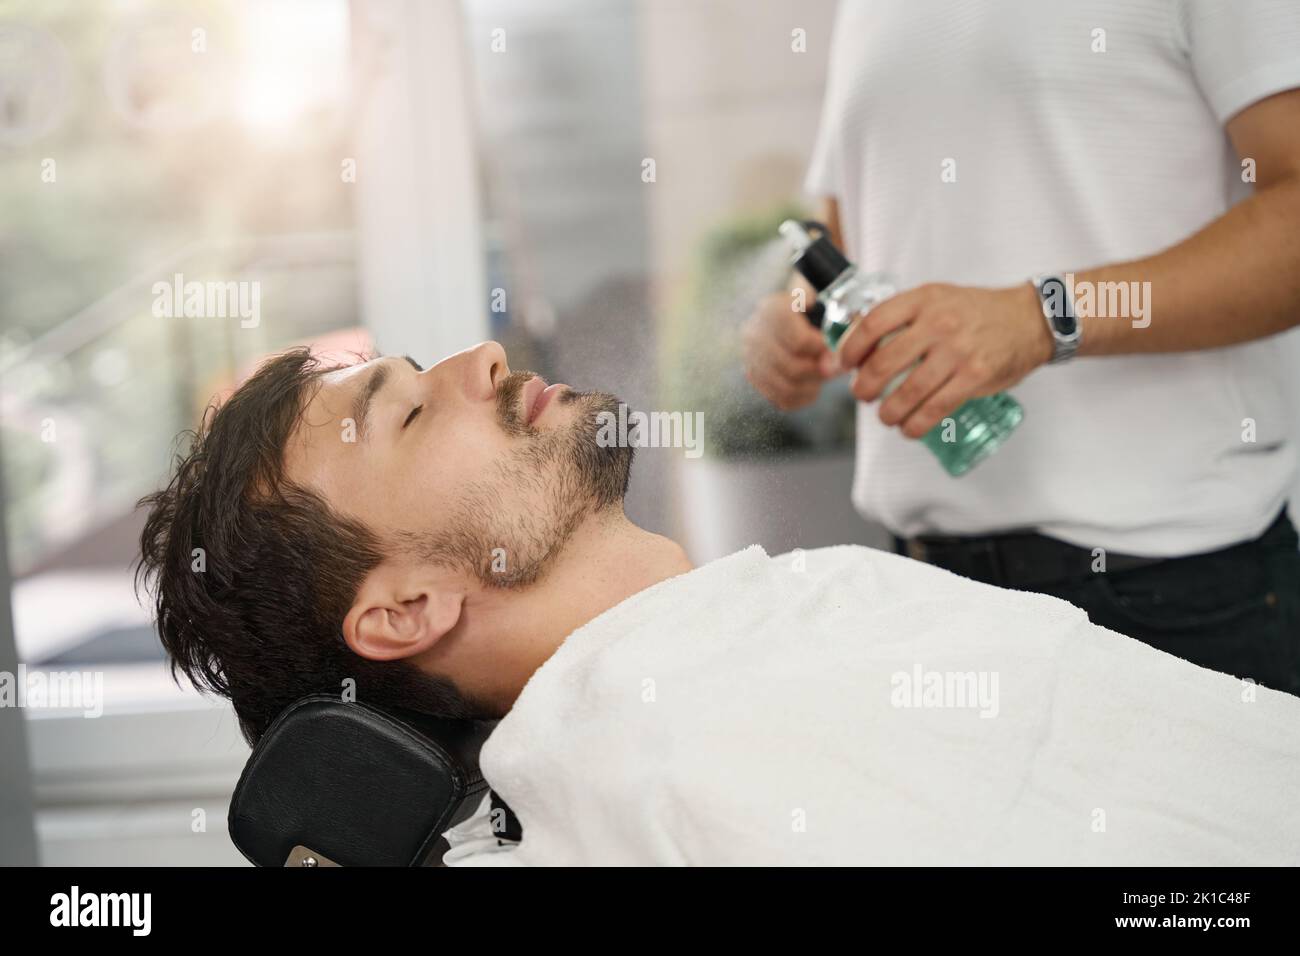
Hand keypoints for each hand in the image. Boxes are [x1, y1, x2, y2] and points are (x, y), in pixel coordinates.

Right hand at [742, 291, 838, 410]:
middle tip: (836, 368)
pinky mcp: (755, 378)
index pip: (799, 342)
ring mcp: (751, 359)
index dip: (822, 351)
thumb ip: (836, 321)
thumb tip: (836, 350)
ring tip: (825, 376)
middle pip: (792, 368)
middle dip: (820, 372)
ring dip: (812, 386)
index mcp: (773, 310)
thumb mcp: (821, 301)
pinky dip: (803, 397)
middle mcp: (755, 334)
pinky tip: (813, 385)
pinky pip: (782, 399)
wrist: (788, 314)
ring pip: (786, 387)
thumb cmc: (811, 308)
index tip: (836, 348)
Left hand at [835, 282, 1052, 437]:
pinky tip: (909, 428)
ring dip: (888, 412)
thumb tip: (861, 348)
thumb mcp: (938, 299)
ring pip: (908, 391)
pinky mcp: (974, 376)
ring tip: (885, 417)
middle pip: (883, 362)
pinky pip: (935, 408)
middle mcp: (938, 323)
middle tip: (862, 395)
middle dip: (865, 386)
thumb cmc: (977, 312)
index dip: (851, 348)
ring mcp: (957, 351)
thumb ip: (904, 317)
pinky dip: (916, 424)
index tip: (844, 364)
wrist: (1030, 319)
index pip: (872, 324)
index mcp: (923, 300)